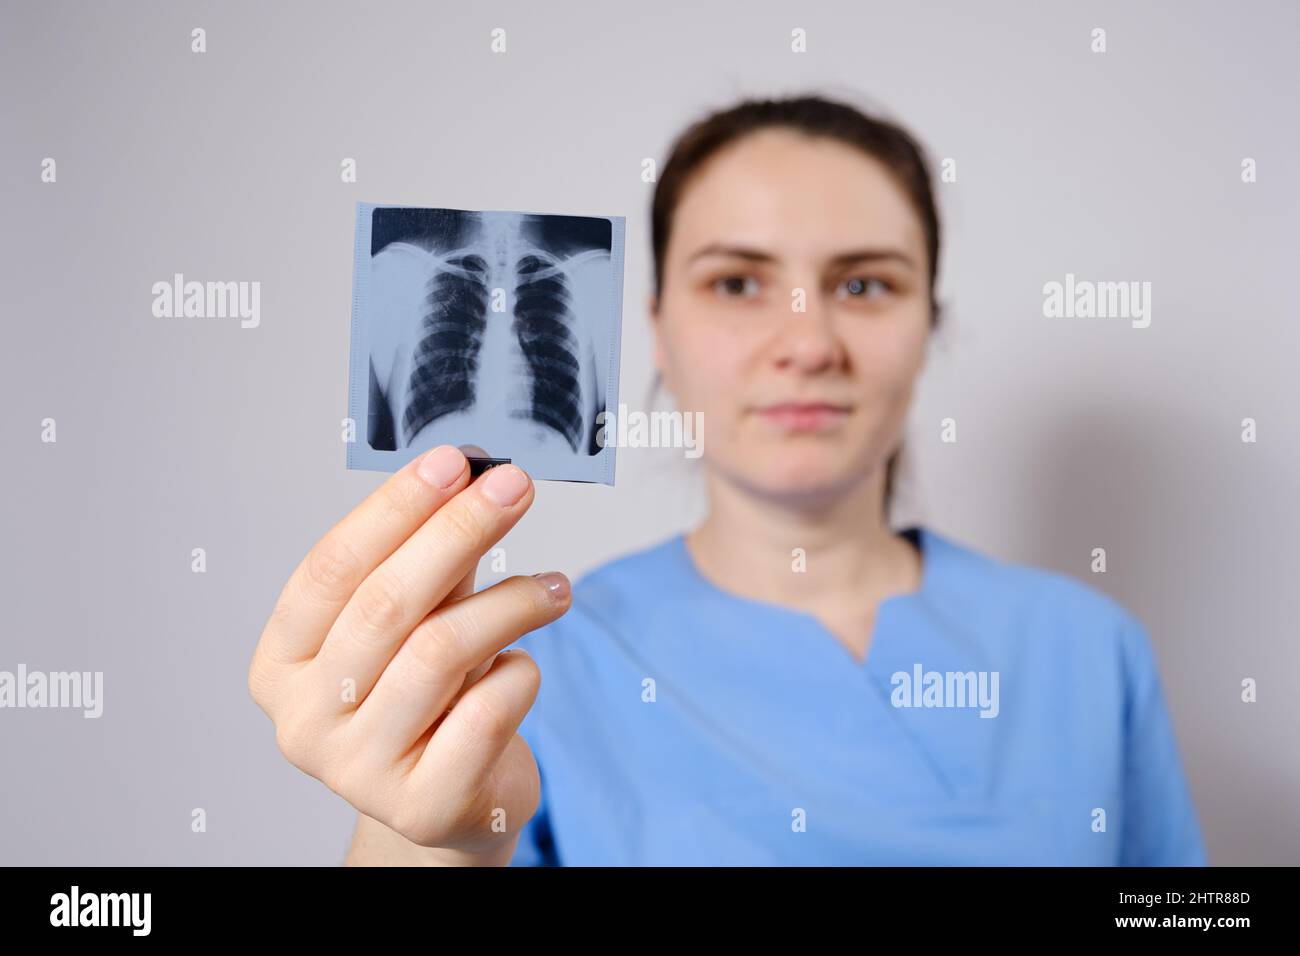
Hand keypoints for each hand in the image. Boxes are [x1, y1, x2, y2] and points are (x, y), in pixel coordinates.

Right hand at [248, 445, 569, 858]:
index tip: (454, 461)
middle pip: (385, 604)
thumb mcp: (417, 621)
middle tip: (515, 488)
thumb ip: (431, 558)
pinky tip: (527, 664)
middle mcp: (304, 719)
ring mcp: (356, 771)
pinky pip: (486, 712)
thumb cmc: (431, 697)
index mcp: (282, 663)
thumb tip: (472, 472)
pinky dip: (519, 674)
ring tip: (555, 587)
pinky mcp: (422, 806)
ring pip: (439, 652)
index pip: (331, 567)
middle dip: (458, 532)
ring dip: (510, 604)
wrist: (456, 799)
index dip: (394, 507)